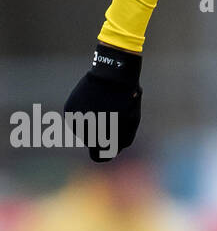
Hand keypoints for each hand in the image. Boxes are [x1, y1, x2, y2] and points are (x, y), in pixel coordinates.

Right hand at [64, 42, 142, 161]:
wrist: (112, 73)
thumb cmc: (126, 99)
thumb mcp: (132, 122)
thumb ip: (123, 141)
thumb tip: (111, 152)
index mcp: (105, 135)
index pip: (99, 156)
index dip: (105, 152)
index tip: (108, 144)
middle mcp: (89, 130)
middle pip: (91, 144)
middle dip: (100, 135)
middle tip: (109, 117)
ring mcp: (78, 119)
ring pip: (83, 132)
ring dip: (91, 125)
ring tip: (101, 107)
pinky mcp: (69, 111)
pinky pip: (76, 121)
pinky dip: (82, 115)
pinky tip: (91, 103)